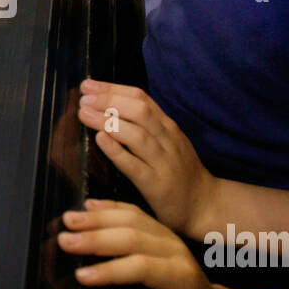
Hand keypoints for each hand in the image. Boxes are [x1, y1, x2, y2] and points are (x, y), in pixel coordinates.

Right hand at [59, 199, 225, 288]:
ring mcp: (167, 236)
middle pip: (133, 236)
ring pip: (131, 218)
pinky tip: (88, 205)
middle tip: (64, 241)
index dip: (110, 270)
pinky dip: (110, 206)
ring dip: (98, 218)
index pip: (141, 267)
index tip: (80, 276)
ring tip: (68, 220)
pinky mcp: (159, 229)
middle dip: (96, 238)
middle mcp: (174, 250)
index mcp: (179, 277)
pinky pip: (134, 212)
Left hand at [77, 80, 217, 235]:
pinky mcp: (156, 185)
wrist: (205, 204)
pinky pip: (134, 165)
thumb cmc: (180, 172)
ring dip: (108, 121)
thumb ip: (145, 125)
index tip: (88, 85)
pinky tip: (100, 139)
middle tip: (84, 98)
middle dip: (109, 100)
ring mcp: (163, 161)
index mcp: (167, 126)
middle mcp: (167, 139)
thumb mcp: (167, 141)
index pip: (140, 98)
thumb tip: (109, 107)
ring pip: (137, 135)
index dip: (112, 88)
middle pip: (139, 110)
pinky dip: (117, 151)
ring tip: (84, 114)